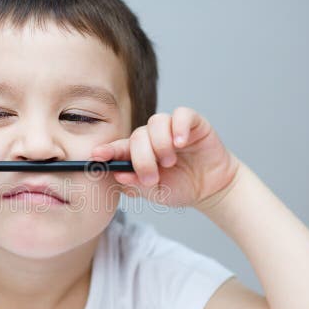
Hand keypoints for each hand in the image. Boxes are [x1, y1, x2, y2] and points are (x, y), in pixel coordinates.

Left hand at [90, 107, 239, 208]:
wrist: (211, 189)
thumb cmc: (181, 188)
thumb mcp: (157, 193)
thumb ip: (138, 184)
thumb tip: (119, 175)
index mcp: (138, 154)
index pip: (119, 148)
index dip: (107, 150)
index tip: (97, 156)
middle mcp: (152, 137)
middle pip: (138, 136)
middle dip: (142, 158)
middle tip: (152, 177)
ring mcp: (171, 128)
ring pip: (156, 122)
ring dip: (160, 144)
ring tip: (170, 162)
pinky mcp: (192, 123)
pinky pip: (181, 115)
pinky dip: (179, 128)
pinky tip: (181, 143)